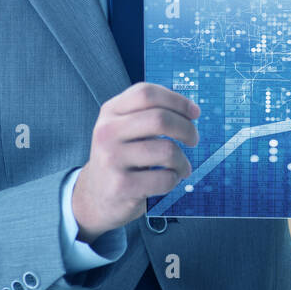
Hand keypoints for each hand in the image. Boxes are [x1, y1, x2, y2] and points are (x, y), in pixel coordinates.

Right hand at [71, 82, 199, 240]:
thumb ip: (149, 113)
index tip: (195, 113)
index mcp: (110, 111)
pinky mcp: (120, 186)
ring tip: (182, 167)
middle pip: (160, 119)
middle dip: (187, 129)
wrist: (96, 196)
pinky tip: (169, 180)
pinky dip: (174, 180)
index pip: (147, 93)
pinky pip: (164, 178)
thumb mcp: (125, 128)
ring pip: (167, 150)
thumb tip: (191, 110)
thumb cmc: (122, 156)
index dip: (177, 101)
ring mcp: (111, 159)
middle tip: (194, 140)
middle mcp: (107, 132)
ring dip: (182, 161)